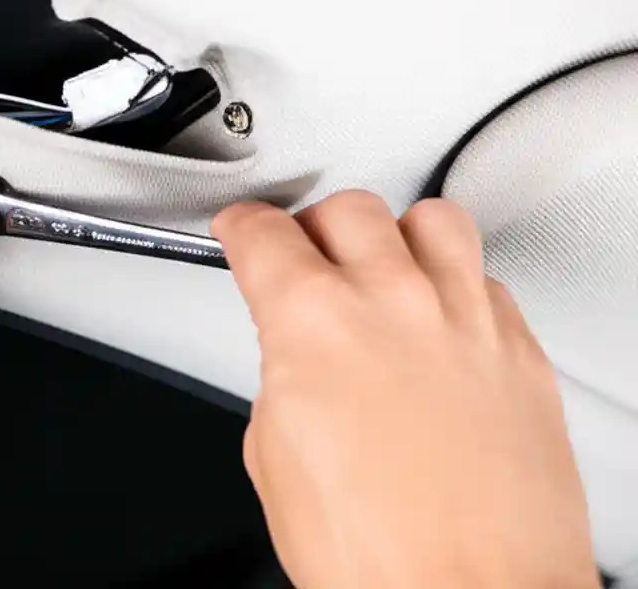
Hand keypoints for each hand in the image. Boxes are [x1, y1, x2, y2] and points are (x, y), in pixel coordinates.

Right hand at [213, 192, 597, 588]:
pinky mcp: (521, 352)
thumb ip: (282, 376)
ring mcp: (468, 321)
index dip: (241, 228)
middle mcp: (396, 303)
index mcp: (315, 321)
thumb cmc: (379, 553)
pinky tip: (439, 316)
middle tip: (303, 255)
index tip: (242, 231)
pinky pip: (487, 279)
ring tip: (381, 264)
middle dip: (313, 228)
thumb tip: (293, 360)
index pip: (265, 233)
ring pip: (432, 220)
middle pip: (347, 209)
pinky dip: (455, 284)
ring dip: (394, 235)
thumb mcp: (274, 456)